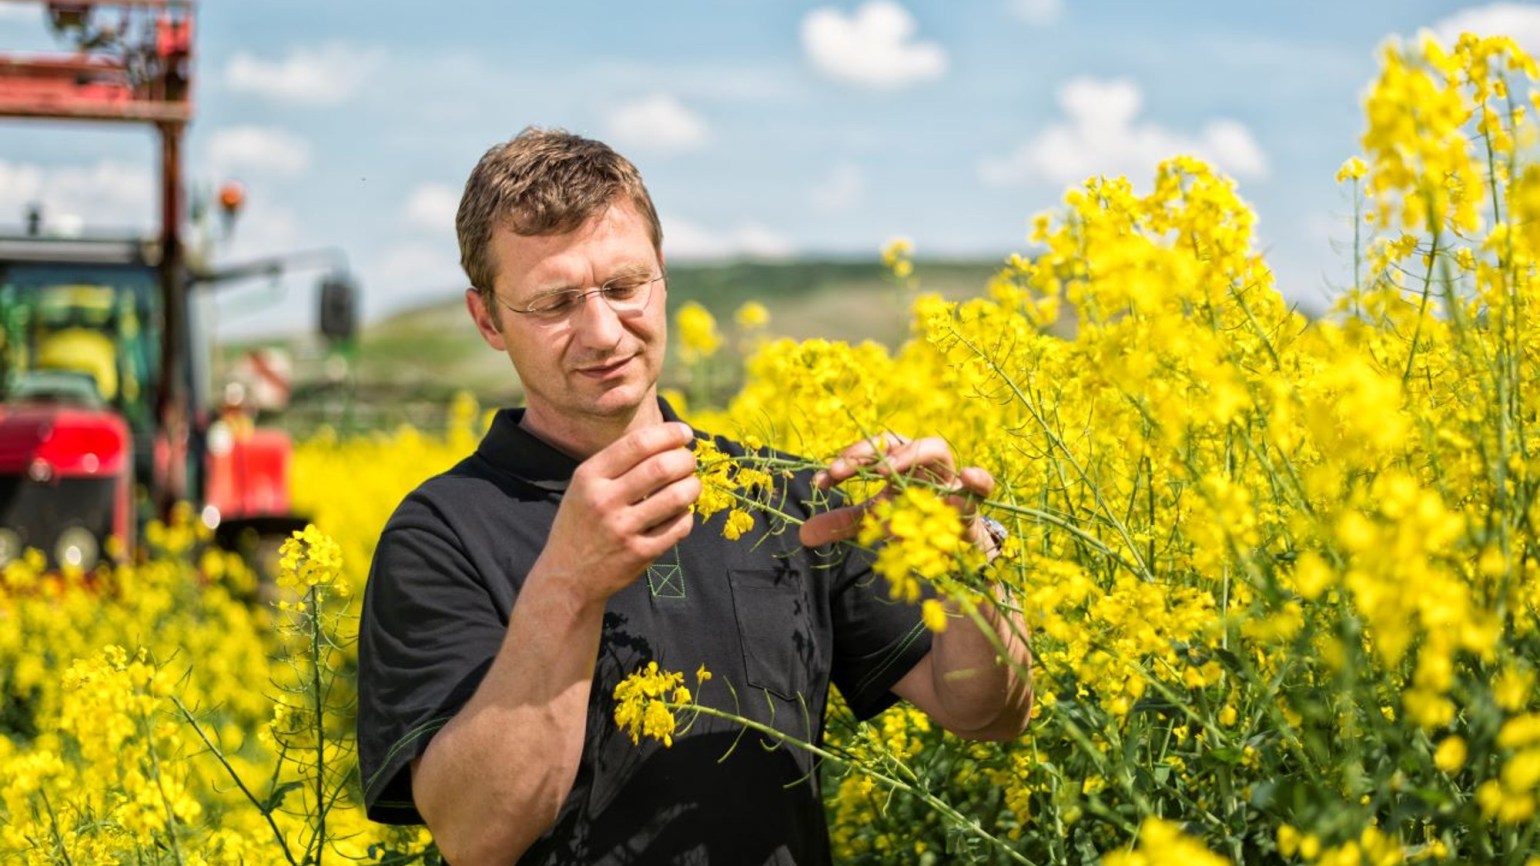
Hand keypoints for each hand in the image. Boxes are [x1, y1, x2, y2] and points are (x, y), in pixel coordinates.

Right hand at [538, 422, 700, 603]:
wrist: (567, 576)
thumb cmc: (582, 522)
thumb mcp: (584, 486)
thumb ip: (617, 463)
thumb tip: (666, 437)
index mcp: (589, 477)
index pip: (638, 443)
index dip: (669, 434)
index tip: (684, 433)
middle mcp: (604, 500)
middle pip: (661, 467)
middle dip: (685, 459)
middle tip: (689, 461)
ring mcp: (623, 529)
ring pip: (676, 497)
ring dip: (692, 486)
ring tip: (691, 484)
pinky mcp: (639, 554)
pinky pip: (679, 527)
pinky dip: (686, 515)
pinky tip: (680, 513)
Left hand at [798, 432, 994, 547]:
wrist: (953, 553)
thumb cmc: (914, 526)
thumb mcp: (875, 522)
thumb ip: (843, 523)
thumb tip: (803, 533)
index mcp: (898, 463)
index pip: (871, 451)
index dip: (847, 459)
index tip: (822, 479)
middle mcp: (922, 463)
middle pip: (897, 441)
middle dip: (867, 453)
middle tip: (840, 470)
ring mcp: (949, 478)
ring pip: (936, 449)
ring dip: (909, 455)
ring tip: (884, 472)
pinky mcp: (973, 501)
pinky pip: (981, 485)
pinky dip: (977, 479)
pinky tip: (968, 477)